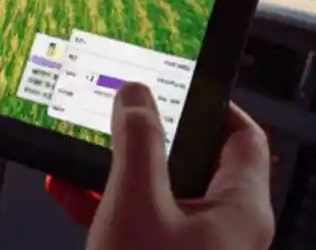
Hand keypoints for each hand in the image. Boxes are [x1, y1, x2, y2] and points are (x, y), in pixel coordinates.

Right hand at [49, 83, 273, 249]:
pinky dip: (112, 207)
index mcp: (240, 210)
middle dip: (150, 139)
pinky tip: (71, 194)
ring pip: (164, 195)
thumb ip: (137, 143)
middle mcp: (227, 232)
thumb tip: (137, 95)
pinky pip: (144, 227)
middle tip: (122, 115)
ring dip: (121, 173)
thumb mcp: (136, 205)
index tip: (176, 83)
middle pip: (197, 163)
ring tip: (84, 154)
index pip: (244, 137)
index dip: (212, 104)